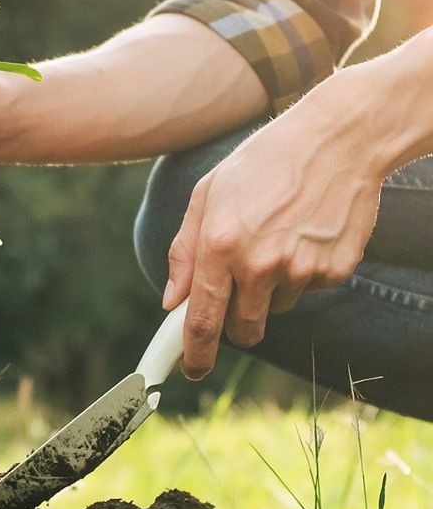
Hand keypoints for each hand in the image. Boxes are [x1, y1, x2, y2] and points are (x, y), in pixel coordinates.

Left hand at [164, 94, 382, 378]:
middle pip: (244, 330)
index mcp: (219, 245)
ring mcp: (301, 269)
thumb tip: (172, 302)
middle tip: (238, 300)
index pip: (203, 321)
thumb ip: (185, 252)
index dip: (196, 355)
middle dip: (236, 327)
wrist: (337, 139)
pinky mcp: (335, 269)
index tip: (192, 370)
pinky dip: (303, 272)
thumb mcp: (207, 196)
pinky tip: (305, 233)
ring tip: (277, 238)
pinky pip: (309, 289)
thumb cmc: (262, 164)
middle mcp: (259, 263)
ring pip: (277, 306)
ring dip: (271, 288)